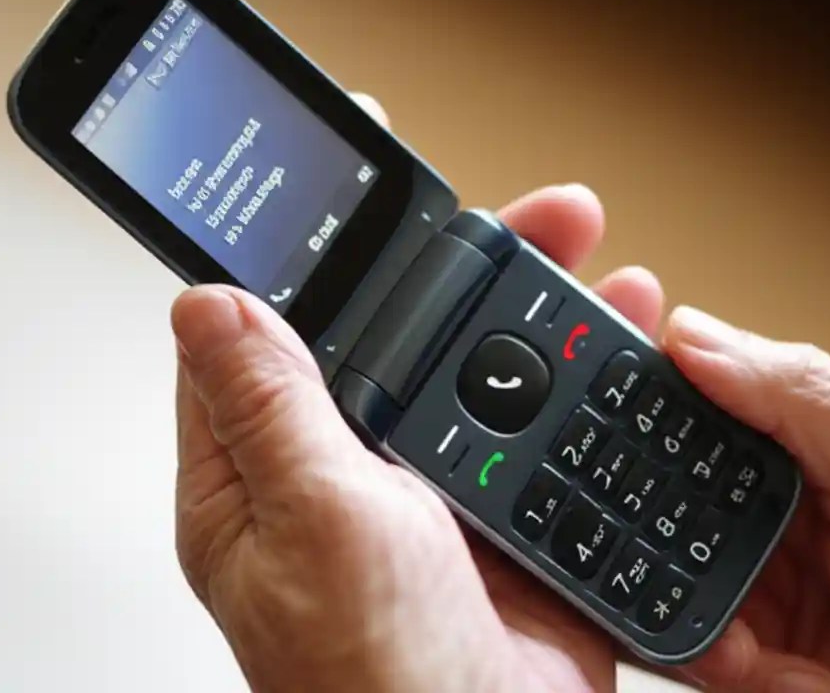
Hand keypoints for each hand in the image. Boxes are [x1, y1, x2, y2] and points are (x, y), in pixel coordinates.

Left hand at [172, 182, 648, 691]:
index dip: (312, 257)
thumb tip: (208, 305)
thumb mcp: (309, 521)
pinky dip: (584, 385)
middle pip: (393, 340)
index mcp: (263, 475)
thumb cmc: (370, 683)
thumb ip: (268, 408)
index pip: (270, 335)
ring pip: (474, 375)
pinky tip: (620, 346)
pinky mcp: (504, 519)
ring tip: (585, 257)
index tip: (359, 187)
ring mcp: (429, 496)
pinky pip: (539, 430)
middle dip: (456, 268)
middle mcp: (344, 478)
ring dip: (533, 314)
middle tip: (516, 216)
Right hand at [655, 308, 829, 691]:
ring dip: (700, 628)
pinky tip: (796, 680)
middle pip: (652, 506)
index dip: (632, 413)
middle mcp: (766, 508)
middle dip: (648, 546)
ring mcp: (758, 585)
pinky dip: (729, 676)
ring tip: (757, 654)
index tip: (595, 429)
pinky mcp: (756, 657)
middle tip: (686, 572)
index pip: (685, 406)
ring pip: (660, 589)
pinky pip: (695, 659)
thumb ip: (802, 396)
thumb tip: (689, 334)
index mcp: (795, 440)